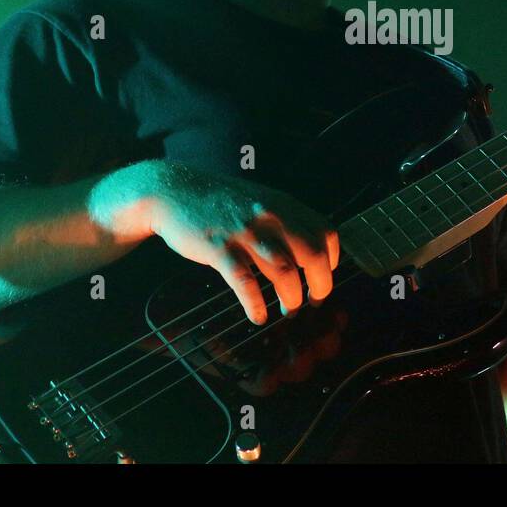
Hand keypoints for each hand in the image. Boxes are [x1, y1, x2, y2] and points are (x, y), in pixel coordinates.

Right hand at [134, 161, 340, 324]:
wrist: (174, 191)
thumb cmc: (221, 202)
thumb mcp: (261, 200)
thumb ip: (285, 219)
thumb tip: (311, 250)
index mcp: (284, 205)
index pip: (326, 232)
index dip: (332, 259)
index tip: (324, 276)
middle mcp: (270, 216)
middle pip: (313, 255)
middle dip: (319, 285)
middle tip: (313, 301)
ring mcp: (245, 232)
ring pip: (284, 272)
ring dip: (291, 298)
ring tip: (287, 310)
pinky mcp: (220, 248)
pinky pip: (245, 283)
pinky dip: (255, 304)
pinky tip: (258, 316)